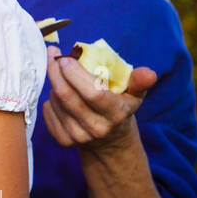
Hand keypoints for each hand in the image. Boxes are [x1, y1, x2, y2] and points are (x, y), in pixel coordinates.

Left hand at [43, 46, 158, 153]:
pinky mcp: (63, 141)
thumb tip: (149, 73)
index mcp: (116, 114)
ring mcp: (78, 136)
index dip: (75, 73)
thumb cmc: (121, 108)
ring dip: (55, 84)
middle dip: (56, 71)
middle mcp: (96, 128)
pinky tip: (59, 95)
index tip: (66, 58)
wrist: (111, 142)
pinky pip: (47, 112)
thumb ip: (139, 82)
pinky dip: (50, 99)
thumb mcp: (134, 95)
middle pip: (67, 95)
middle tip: (53, 55)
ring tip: (61, 76)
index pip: (93, 93)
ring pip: (55, 101)